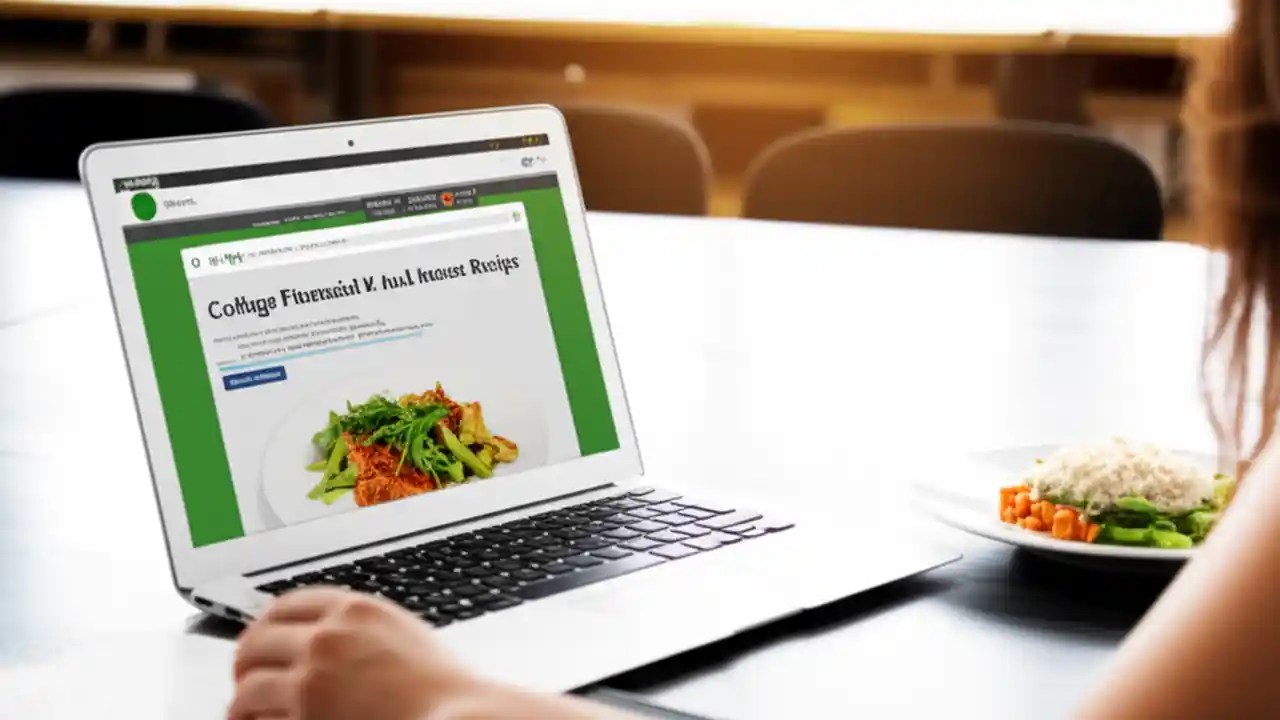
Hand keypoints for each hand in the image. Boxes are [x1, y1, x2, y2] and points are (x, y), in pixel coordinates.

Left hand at [229, 587, 478, 719]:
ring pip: (249, 680)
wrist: (458, 716)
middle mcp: (329, 636)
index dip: (266, 623)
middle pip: (258, 637)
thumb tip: (327, 638)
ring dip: (242, 698)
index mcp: (356, 610)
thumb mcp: (404, 637)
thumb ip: (363, 632)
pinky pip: (257, 712)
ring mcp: (313, 674)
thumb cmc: (443, 690)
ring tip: (246, 713)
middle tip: (245, 677)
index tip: (261, 636)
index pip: (288, 604)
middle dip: (246, 660)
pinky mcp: (304, 709)